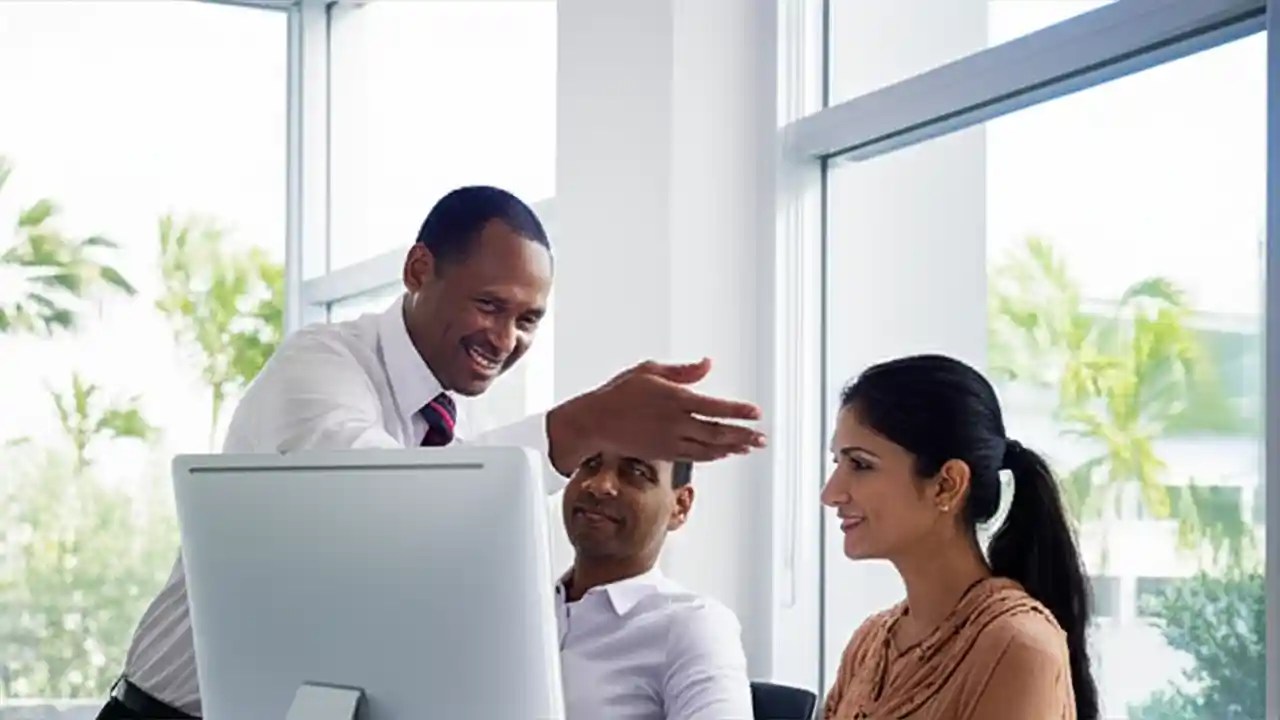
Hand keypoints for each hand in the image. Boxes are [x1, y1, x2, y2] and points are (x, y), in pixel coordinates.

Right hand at [547, 358, 765, 474]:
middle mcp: (674, 423)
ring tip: (750, 447)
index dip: (738, 412)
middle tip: (763, 438)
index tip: (756, 413)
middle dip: (743, 436)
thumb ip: (682, 371)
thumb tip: (708, 364)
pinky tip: (726, 453)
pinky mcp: (664, 453)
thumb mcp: (649, 370)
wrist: (596, 421)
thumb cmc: (621, 392)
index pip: (714, 407)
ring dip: (732, 448)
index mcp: (674, 400)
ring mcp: (670, 441)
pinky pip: (696, 456)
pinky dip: (714, 455)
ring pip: (709, 449)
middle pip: (717, 433)